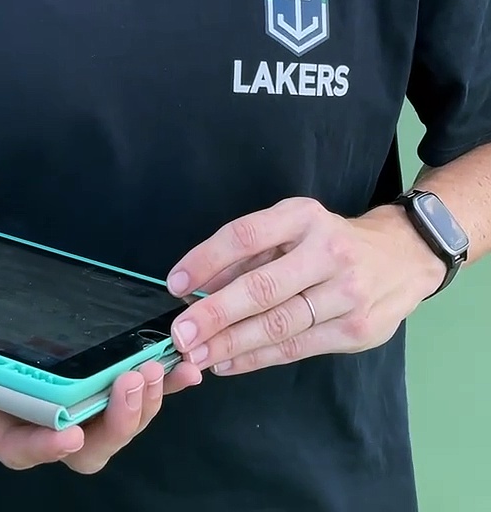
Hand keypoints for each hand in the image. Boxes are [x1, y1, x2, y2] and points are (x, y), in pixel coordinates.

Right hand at [0, 354, 199, 473]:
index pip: (22, 448)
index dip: (45, 447)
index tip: (68, 434)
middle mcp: (42, 423)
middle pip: (87, 448)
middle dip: (116, 424)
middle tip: (134, 382)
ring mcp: (75, 405)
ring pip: (117, 423)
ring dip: (146, 402)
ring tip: (161, 369)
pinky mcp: (98, 383)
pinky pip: (136, 393)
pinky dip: (164, 384)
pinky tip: (187, 370)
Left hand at [165, 198, 444, 376]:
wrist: (403, 256)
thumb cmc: (332, 240)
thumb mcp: (293, 226)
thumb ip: (249, 252)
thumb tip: (197, 284)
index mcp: (304, 217)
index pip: (247, 235)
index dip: (207, 259)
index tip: (175, 283)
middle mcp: (327, 252)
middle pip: (263, 287)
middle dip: (215, 314)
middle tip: (180, 334)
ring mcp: (345, 293)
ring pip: (279, 324)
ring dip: (232, 344)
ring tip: (197, 355)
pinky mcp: (355, 330)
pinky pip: (296, 348)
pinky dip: (258, 358)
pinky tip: (229, 363)